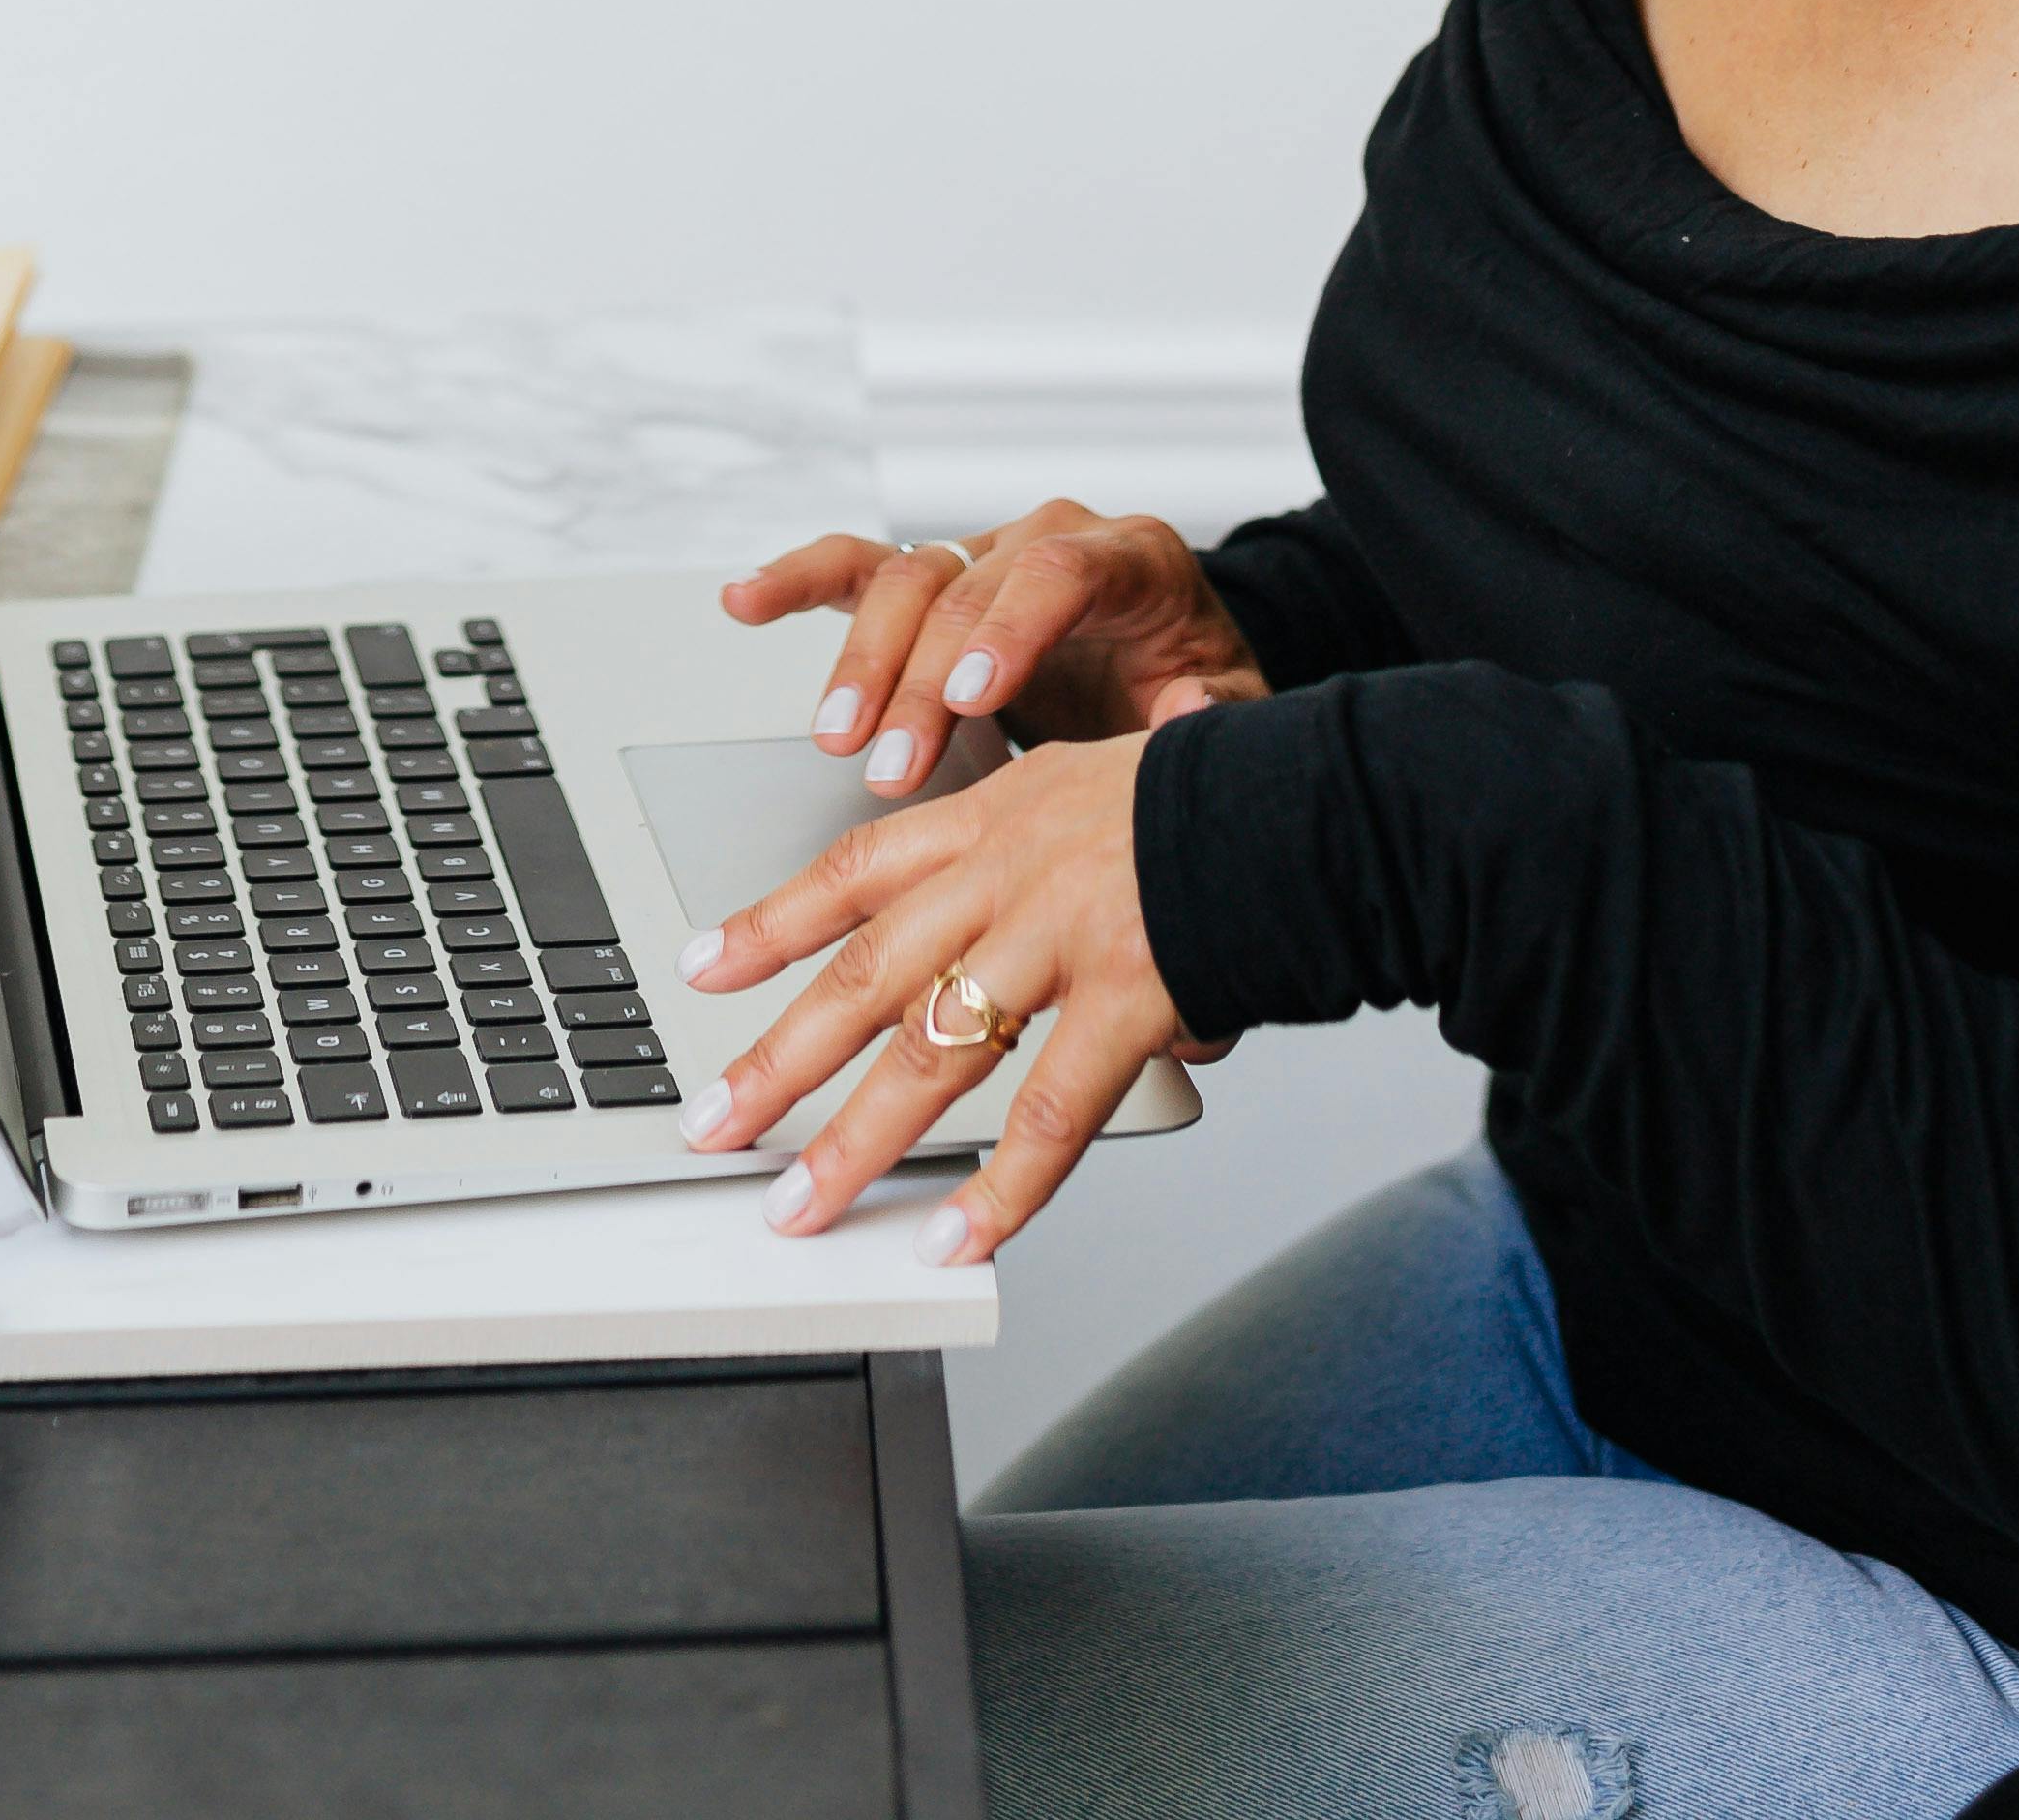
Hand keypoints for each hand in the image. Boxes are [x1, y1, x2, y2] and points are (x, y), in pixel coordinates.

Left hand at [676, 681, 1221, 1259]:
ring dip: (855, 1141)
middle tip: (710, 1123)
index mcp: (996, 817)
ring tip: (798, 1206)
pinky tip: (954, 1237)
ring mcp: (1063, 936)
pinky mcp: (1127, 996)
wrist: (1316, 792)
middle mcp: (1011, 873)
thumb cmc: (1219, 791)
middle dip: (776, 1058)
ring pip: (932, 1054)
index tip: (703, 967)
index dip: (771, 921)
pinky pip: (1049, 1112)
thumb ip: (1035, 849)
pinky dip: (1001, 1187)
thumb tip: (992, 909)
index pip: (855, 870)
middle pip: (866, 976)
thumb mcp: (1097, 781)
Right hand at [721, 503, 1268, 794]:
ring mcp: (985, 555)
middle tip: (891, 768)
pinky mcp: (936, 584)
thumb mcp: (1234, 710)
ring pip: (906, 580)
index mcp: (1130, 559)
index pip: (1059, 570)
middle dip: (921, 681)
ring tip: (836, 738)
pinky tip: (744, 601)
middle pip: (966, 588)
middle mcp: (1049, 539)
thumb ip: (1213, 717)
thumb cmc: (1199, 690)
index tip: (972, 695)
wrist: (1182, 666)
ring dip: (863, 664)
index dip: (1010, 628)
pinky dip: (798, 582)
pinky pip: (858, 569)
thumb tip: (1187, 717)